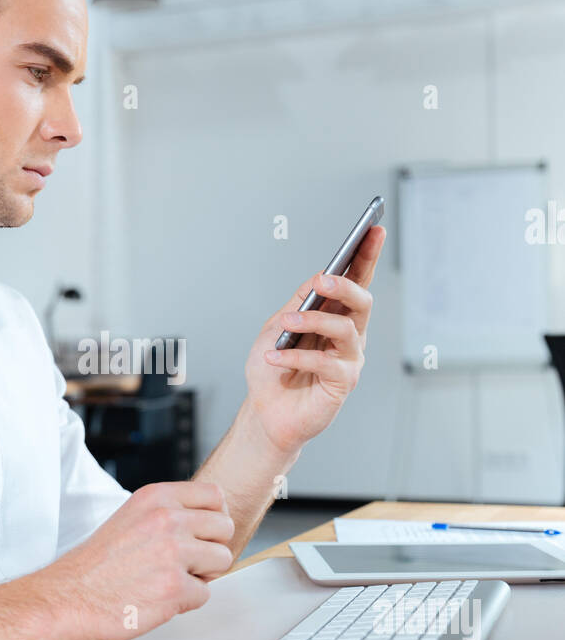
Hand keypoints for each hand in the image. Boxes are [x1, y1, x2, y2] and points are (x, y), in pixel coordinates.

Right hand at [22, 480, 234, 639]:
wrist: (67, 598)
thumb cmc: (94, 565)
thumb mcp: (131, 518)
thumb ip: (167, 513)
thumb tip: (206, 520)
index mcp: (156, 498)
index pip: (215, 496)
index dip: (213, 518)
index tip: (203, 533)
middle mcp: (167, 519)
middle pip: (225, 528)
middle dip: (211, 548)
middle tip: (186, 562)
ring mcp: (173, 553)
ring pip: (222, 561)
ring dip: (202, 575)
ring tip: (170, 579)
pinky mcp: (175, 587)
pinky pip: (205, 594)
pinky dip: (186, 602)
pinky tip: (158, 598)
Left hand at [244, 224, 385, 456]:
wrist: (265, 412)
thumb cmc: (272, 370)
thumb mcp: (277, 327)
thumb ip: (299, 302)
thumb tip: (320, 276)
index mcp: (335, 315)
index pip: (356, 279)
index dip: (368, 254)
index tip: (374, 227)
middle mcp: (349, 335)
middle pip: (362, 300)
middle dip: (346, 285)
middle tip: (324, 281)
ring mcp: (349, 359)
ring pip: (345, 329)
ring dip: (312, 322)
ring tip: (286, 324)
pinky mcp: (342, 382)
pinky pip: (325, 362)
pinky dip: (296, 357)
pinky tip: (275, 357)